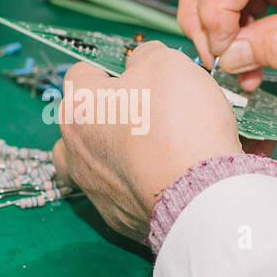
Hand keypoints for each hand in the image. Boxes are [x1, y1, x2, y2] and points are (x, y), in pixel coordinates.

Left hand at [51, 41, 241, 240]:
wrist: (199, 191)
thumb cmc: (177, 123)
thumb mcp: (166, 63)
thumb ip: (146, 56)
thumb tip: (141, 61)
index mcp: (79, 108)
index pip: (80, 75)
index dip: (109, 68)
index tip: (134, 73)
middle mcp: (76, 151)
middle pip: (76, 124)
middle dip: (103, 116)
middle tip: (142, 113)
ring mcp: (94, 189)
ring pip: (91, 165)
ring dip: (110, 156)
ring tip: (144, 151)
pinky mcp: (119, 220)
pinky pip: (122, 196)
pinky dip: (137, 186)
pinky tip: (164, 179)